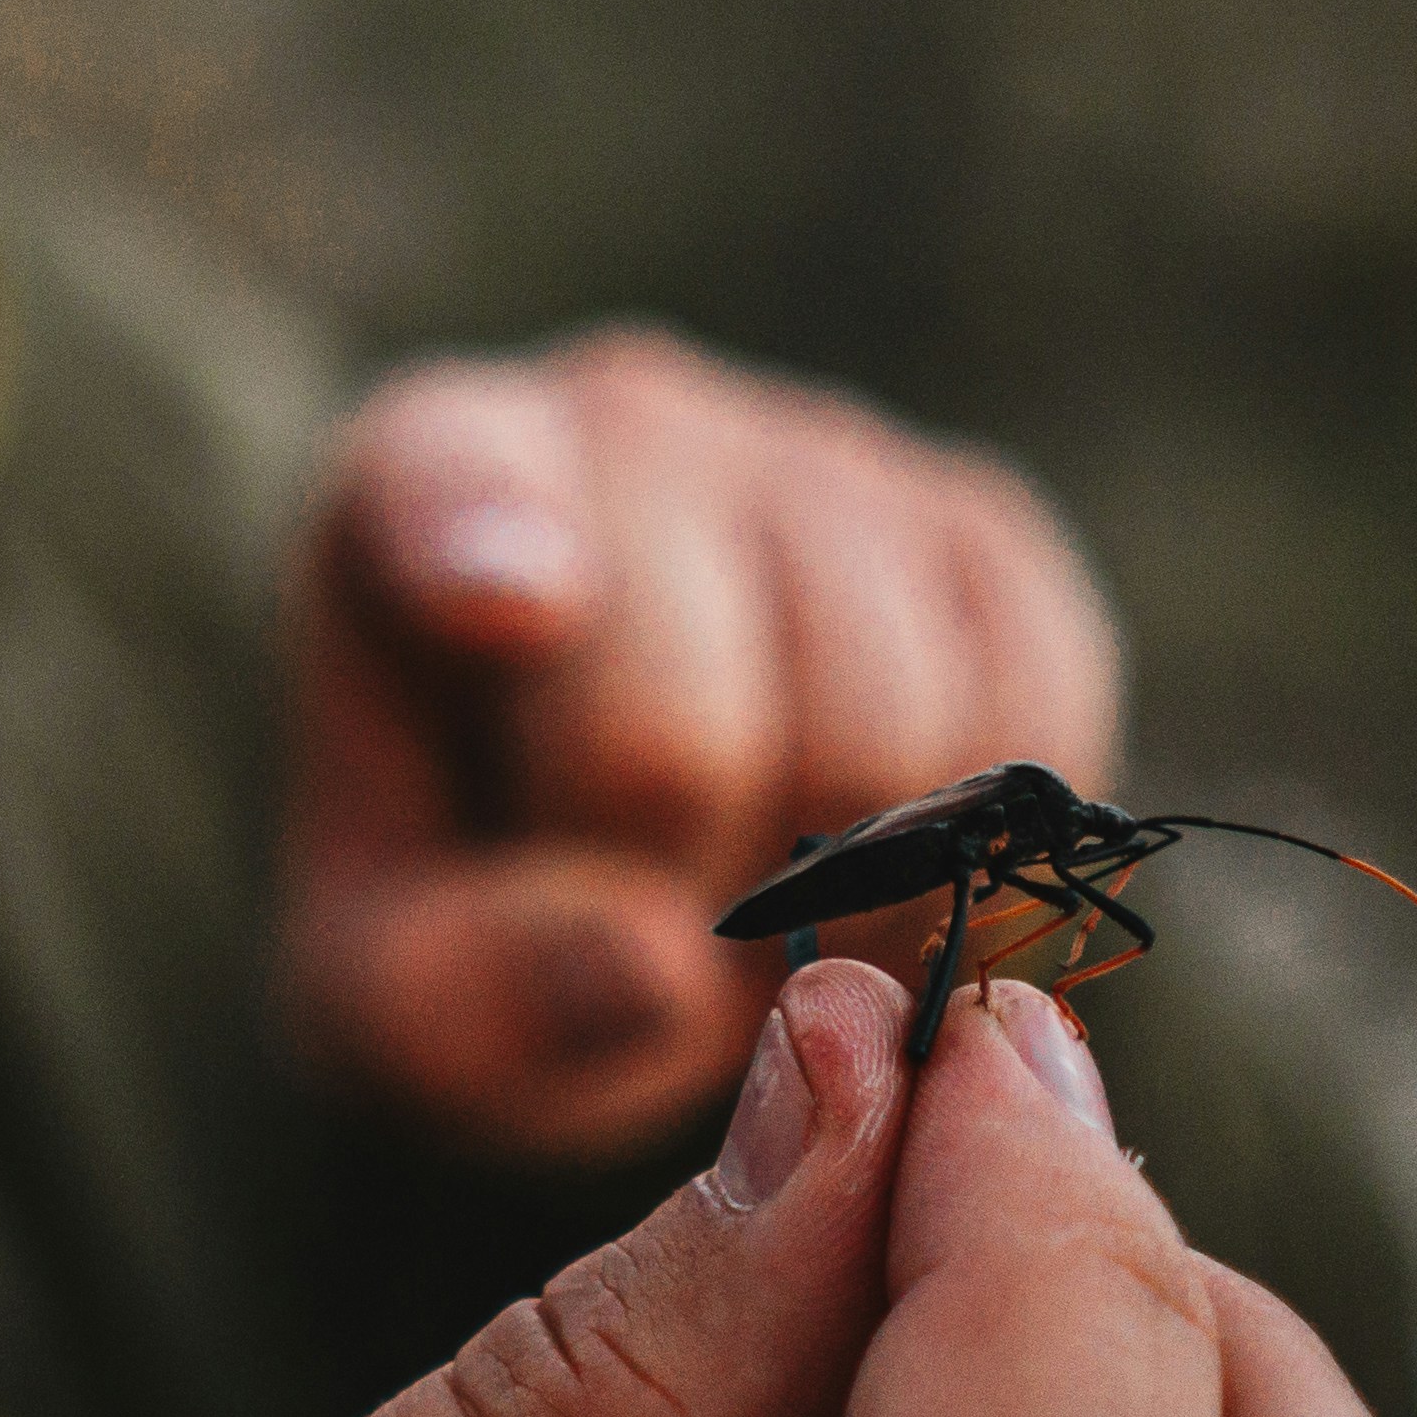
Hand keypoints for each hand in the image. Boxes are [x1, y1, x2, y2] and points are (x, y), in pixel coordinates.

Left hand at [285, 328, 1118, 1161]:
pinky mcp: (982, 526)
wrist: (639, 863)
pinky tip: (877, 859)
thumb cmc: (475, 910)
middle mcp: (623, 416)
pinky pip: (1024, 730)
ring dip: (831, 891)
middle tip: (651, 915)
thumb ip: (455, 999)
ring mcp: (821, 448)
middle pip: (673, 720)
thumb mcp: (392, 1000)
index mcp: (417, 476)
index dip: (481, 545)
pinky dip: (969, 853)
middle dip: (664, 892)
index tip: (502, 612)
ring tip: (751, 887)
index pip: (448, 490)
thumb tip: (650, 962)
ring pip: (879, 736)